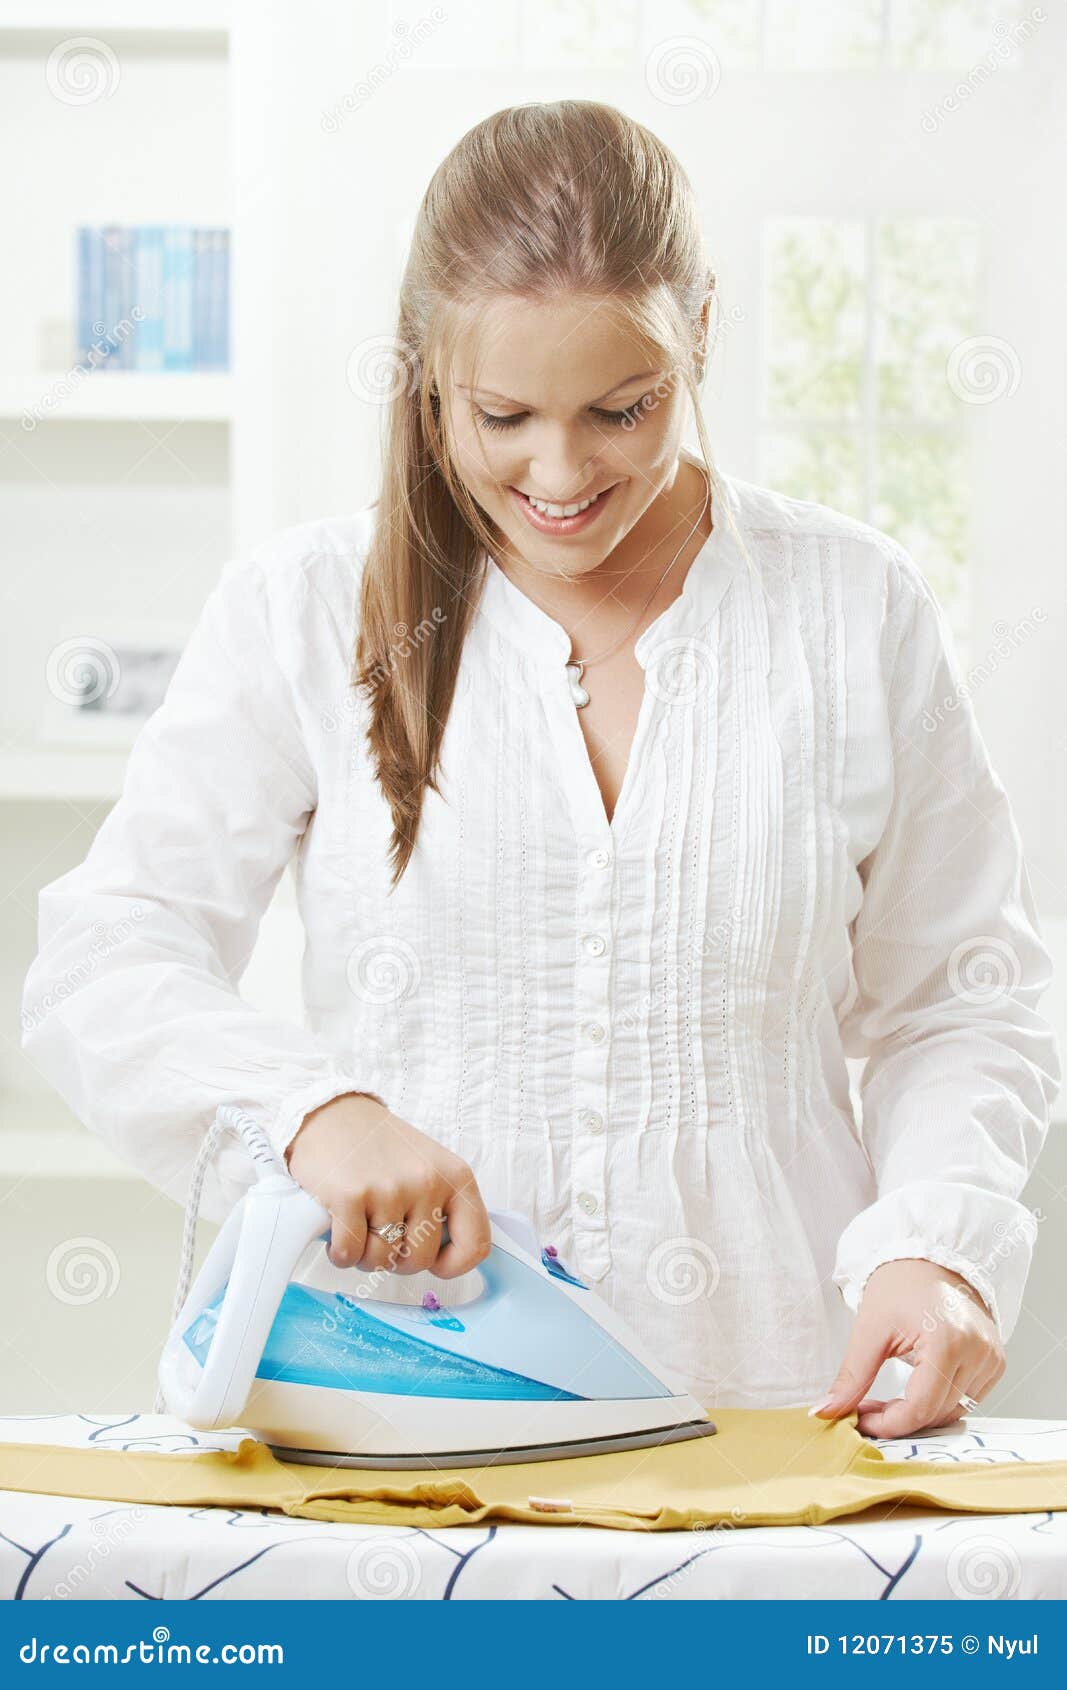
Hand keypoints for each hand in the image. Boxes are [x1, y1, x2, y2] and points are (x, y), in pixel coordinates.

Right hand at [284, 1091, 491, 1279]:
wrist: (332, 1114)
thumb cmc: (381, 1147)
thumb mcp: (430, 1167)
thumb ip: (444, 1207)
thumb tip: (448, 1258)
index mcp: (456, 1177)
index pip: (475, 1245)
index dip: (453, 1265)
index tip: (434, 1261)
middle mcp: (427, 1182)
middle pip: (419, 1260)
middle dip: (396, 1259)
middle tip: (381, 1235)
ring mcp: (389, 1189)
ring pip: (382, 1261)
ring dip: (364, 1255)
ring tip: (359, 1227)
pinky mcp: (350, 1196)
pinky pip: (349, 1254)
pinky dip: (339, 1252)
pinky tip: (338, 1228)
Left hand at [811, 1257, 1005, 1436]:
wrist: (930, 1258)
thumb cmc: (900, 1285)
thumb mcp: (869, 1329)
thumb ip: (851, 1377)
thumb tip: (825, 1412)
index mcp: (948, 1342)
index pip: (919, 1408)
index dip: (887, 1424)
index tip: (860, 1420)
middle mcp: (978, 1353)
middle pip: (936, 1413)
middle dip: (898, 1419)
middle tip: (867, 1407)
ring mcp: (992, 1358)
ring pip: (953, 1411)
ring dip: (919, 1414)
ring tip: (889, 1398)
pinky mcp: (995, 1361)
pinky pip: (967, 1399)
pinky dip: (939, 1401)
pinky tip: (916, 1388)